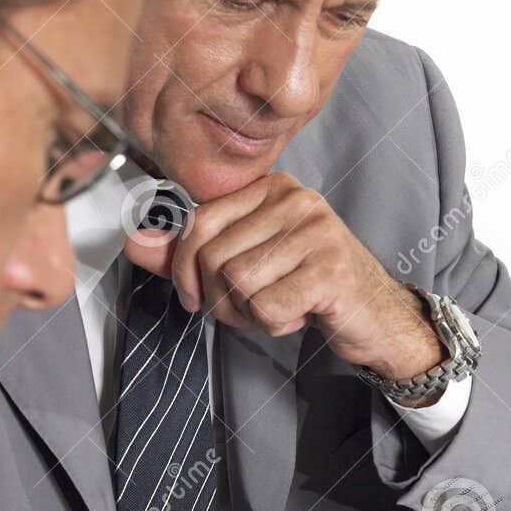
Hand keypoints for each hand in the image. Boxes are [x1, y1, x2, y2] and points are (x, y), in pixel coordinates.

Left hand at [124, 171, 445, 383]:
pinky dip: (275, 323)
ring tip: (279, 308)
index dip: (185, 269)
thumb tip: (133, 241)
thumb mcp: (245, 264)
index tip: (200, 295)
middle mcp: (296, 199)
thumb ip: (188, 253)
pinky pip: (267, 306)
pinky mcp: (332, 270)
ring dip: (249, 314)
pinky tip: (301, 313)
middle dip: (220, 298)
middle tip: (251, 308)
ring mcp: (318, 231)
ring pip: (237, 282)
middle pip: (213, 256)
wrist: (377, 316)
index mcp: (272, 187)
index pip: (197, 222)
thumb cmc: (309, 286)